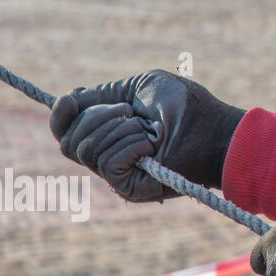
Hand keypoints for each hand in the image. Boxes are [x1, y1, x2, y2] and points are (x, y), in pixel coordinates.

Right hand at [49, 70, 246, 201]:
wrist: (214, 129)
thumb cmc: (187, 105)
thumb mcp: (140, 88)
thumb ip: (104, 94)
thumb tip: (69, 101)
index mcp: (110, 131)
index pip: (67, 130)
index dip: (61, 116)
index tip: (71, 100)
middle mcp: (110, 154)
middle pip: (69, 141)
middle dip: (97, 117)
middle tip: (131, 112)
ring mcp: (118, 173)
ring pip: (85, 150)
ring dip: (118, 129)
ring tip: (146, 128)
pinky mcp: (128, 188)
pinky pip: (106, 163)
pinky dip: (129, 145)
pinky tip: (150, 144)